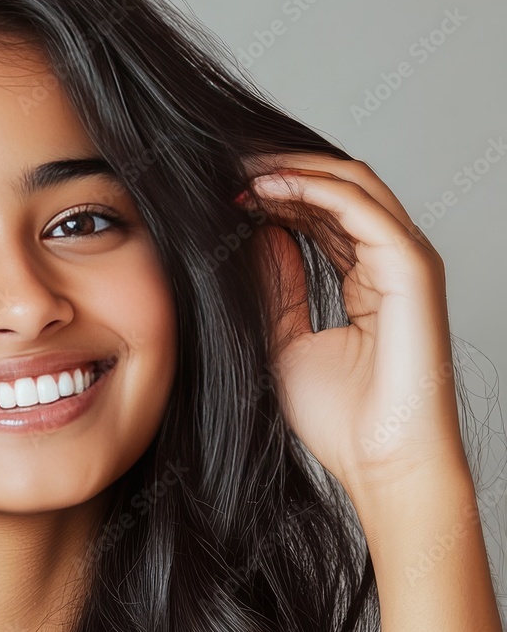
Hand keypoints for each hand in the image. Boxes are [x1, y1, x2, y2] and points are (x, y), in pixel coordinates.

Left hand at [235, 153, 468, 496]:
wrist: (378, 463)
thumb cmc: (339, 417)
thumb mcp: (283, 341)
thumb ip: (275, 288)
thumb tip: (254, 236)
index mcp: (365, 278)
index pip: (321, 212)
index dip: (273, 194)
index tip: (221, 192)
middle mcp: (388, 261)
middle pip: (335, 187)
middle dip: (278, 171)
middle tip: (223, 168)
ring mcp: (404, 261)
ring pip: (350, 184)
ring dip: (290, 169)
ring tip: (237, 172)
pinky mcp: (411, 269)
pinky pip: (358, 207)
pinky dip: (311, 188)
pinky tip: (265, 189)